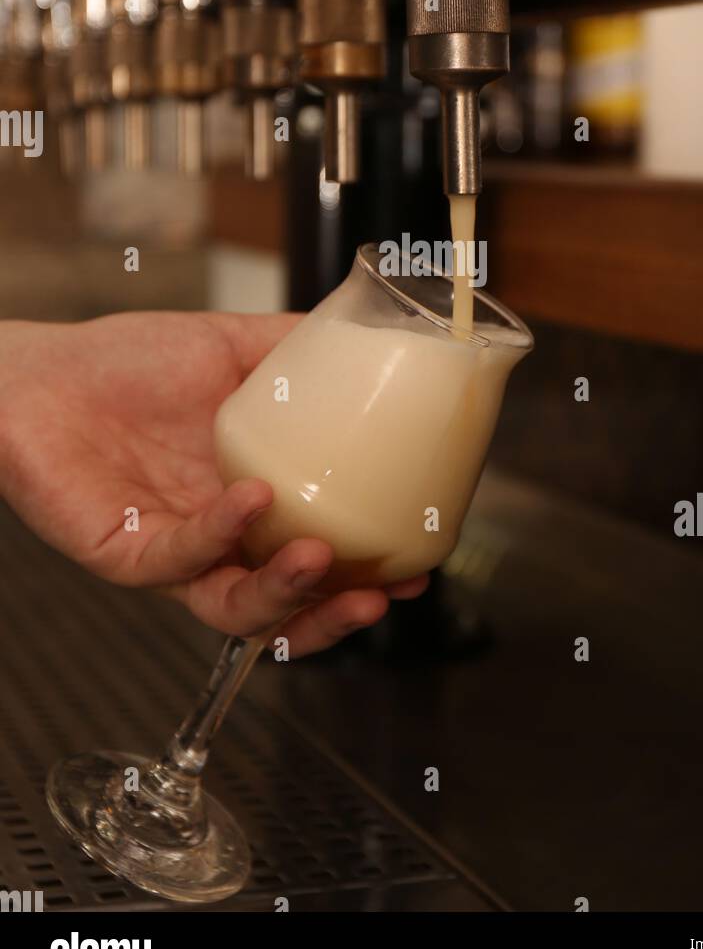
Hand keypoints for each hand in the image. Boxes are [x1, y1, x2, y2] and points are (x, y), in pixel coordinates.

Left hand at [0, 312, 426, 648]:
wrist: (39, 371)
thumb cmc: (125, 365)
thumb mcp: (230, 347)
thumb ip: (295, 349)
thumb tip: (367, 335)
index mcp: (253, 503)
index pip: (318, 560)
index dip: (367, 576)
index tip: (418, 570)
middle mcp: (218, 541)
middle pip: (287, 608)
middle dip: (336, 613)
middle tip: (380, 594)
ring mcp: (173, 554)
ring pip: (236, 609)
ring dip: (286, 594)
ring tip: (321, 557)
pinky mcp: (124, 554)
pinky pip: (180, 561)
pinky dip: (221, 535)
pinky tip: (251, 498)